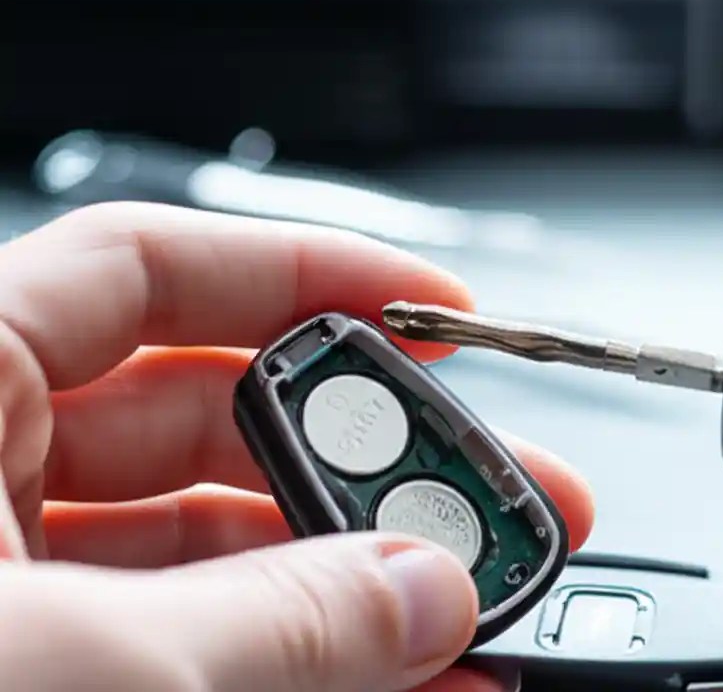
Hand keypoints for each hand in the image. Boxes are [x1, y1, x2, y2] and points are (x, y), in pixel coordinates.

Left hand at [0, 203, 593, 691]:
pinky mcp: (43, 659)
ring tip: (463, 613)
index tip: (433, 314)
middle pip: (210, 415)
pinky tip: (403, 678)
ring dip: (350, 577)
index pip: (147, 265)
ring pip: (210, 541)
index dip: (306, 274)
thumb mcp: (92, 663)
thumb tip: (426, 591)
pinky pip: (188, 635)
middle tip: (485, 495)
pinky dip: (296, 656)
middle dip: (367, 459)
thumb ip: (280, 619)